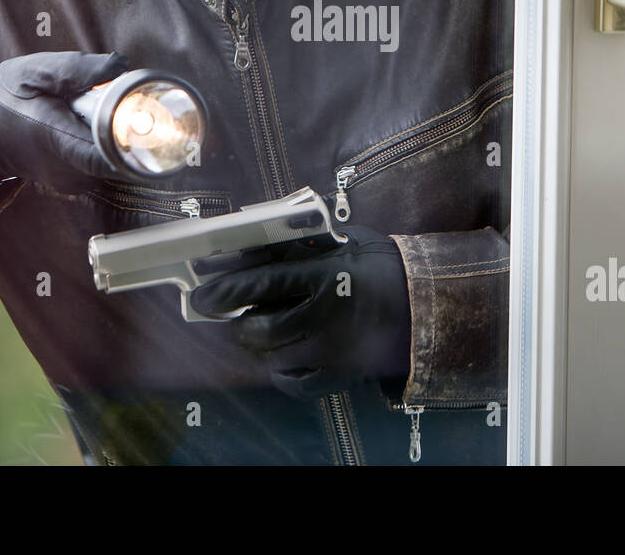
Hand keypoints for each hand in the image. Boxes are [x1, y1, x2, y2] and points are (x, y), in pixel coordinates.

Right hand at [0, 51, 131, 193]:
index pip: (111, 153)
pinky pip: (103, 164)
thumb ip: (77, 69)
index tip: (143, 114)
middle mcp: (68, 170)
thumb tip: (120, 66)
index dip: (134, 136)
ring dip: (112, 136)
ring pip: (114, 160)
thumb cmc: (5, 96)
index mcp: (58, 140)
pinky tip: (84, 128)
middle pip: (120, 154)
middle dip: (123, 127)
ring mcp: (72, 181)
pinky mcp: (74, 183)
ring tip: (87, 115)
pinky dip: (102, 145)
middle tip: (106, 102)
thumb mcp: (34, 71)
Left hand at [191, 225, 411, 399]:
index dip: (225, 290)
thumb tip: (244, 253)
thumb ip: (295, 248)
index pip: (261, 284)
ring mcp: (334, 351)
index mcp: (326, 276)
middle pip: (261, 329)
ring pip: (272, 358)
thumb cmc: (377, 267)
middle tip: (238, 315)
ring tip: (261, 331)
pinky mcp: (341, 375)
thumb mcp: (338, 243)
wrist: (422, 302)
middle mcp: (328, 317)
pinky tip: (283, 354)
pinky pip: (294, 382)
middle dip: (240, 323)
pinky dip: (280, 370)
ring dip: (258, 346)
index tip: (203, 296)